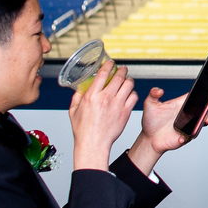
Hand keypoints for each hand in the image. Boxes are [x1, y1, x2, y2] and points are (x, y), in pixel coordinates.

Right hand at [69, 59, 136, 173]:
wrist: (93, 144)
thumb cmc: (83, 130)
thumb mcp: (74, 111)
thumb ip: (77, 97)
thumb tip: (80, 88)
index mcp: (92, 96)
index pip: (103, 73)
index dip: (109, 65)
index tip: (110, 63)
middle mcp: (106, 98)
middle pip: (119, 76)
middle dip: (122, 70)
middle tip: (122, 69)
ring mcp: (117, 105)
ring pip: (129, 84)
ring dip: (129, 80)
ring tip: (127, 80)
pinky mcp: (125, 112)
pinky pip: (134, 96)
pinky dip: (133, 93)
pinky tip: (129, 94)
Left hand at [126, 86, 207, 175]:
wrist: (149, 139)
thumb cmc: (151, 121)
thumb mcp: (149, 105)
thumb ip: (153, 95)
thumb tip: (158, 90)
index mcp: (180, 105)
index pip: (194, 97)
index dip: (202, 94)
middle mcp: (186, 115)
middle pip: (201, 109)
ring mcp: (187, 126)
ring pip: (200, 123)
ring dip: (204, 121)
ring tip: (205, 119)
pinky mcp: (184, 137)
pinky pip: (189, 137)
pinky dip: (186, 137)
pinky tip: (181, 137)